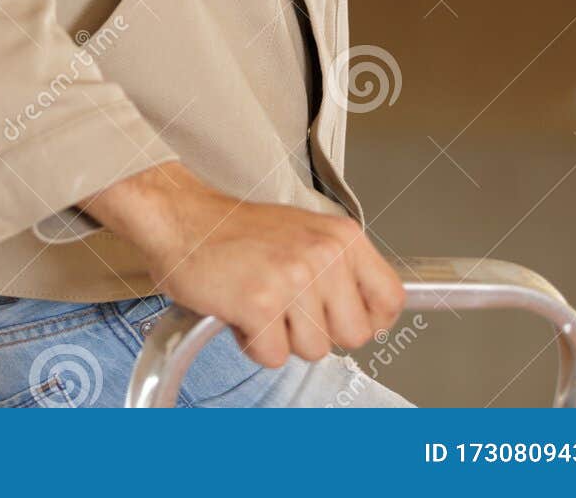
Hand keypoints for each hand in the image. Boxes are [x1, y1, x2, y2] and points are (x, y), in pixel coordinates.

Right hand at [82, 162, 404, 367]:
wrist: (184, 219)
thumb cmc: (239, 232)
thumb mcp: (306, 235)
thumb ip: (341, 270)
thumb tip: (373, 317)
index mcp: (342, 237)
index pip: (390, 299)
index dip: (369, 320)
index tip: (343, 318)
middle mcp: (324, 254)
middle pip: (354, 336)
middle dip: (320, 333)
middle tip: (289, 308)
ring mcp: (293, 278)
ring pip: (314, 351)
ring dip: (283, 338)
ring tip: (261, 302)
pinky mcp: (260, 302)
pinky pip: (273, 356)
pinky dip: (253, 344)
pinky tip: (240, 311)